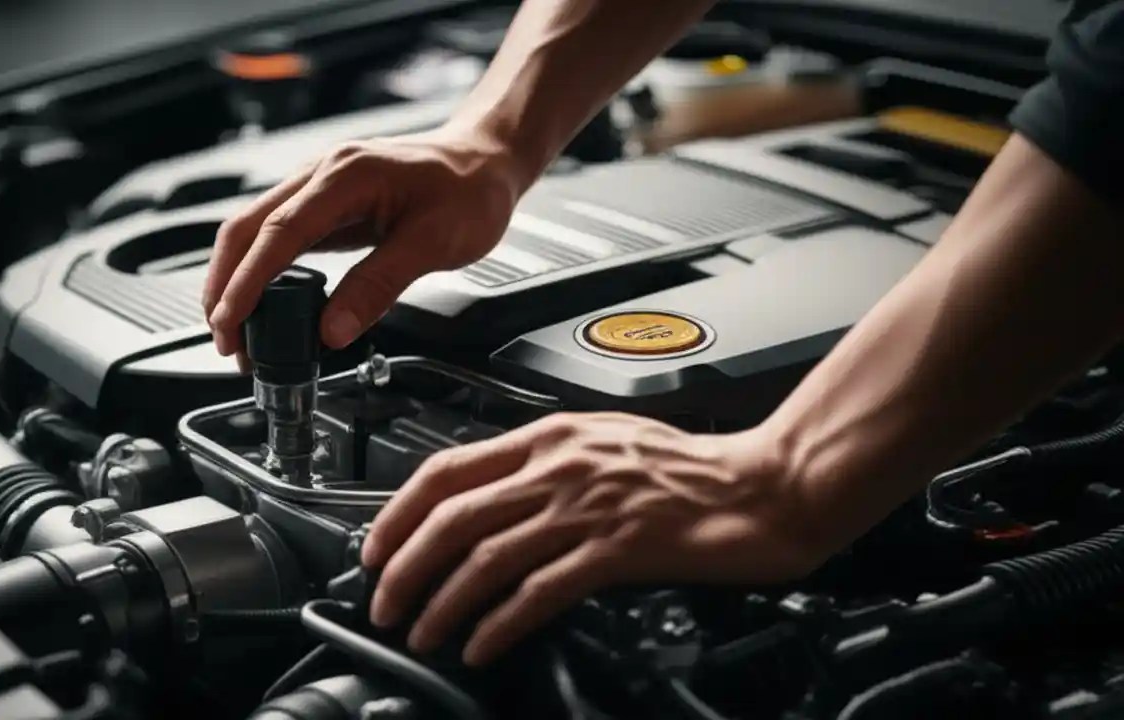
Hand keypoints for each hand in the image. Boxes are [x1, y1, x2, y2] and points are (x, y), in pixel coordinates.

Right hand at [203, 126, 528, 361]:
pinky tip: (258, 301)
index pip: (277, 232)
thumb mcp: (432, 244)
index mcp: (345, 176)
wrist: (485, 161)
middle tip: (223, 338)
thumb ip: (378, 286)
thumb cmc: (468, 191)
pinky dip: (259, 270)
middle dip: (224, 284)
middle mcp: (321, 174)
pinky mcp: (324, 204)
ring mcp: (318, 186)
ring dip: (235, 278)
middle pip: (246, 228)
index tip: (230, 321)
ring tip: (233, 329)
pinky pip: (277, 236)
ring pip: (254, 230)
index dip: (247, 282)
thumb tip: (331, 329)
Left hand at [360, 412, 827, 666]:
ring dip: (441, 604)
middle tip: (385, 603)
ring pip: (486, 558)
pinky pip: (539, 591)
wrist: (762, 487)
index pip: (446, 469)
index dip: (398, 513)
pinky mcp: (617, 549)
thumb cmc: (690, 468)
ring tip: (422, 633)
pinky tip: (481, 645)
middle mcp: (559, 466)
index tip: (376, 548)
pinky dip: (499, 623)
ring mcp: (587, 507)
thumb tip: (489, 496)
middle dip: (405, 568)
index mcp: (549, 437)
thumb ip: (545, 462)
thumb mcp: (604, 442)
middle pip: (453, 518)